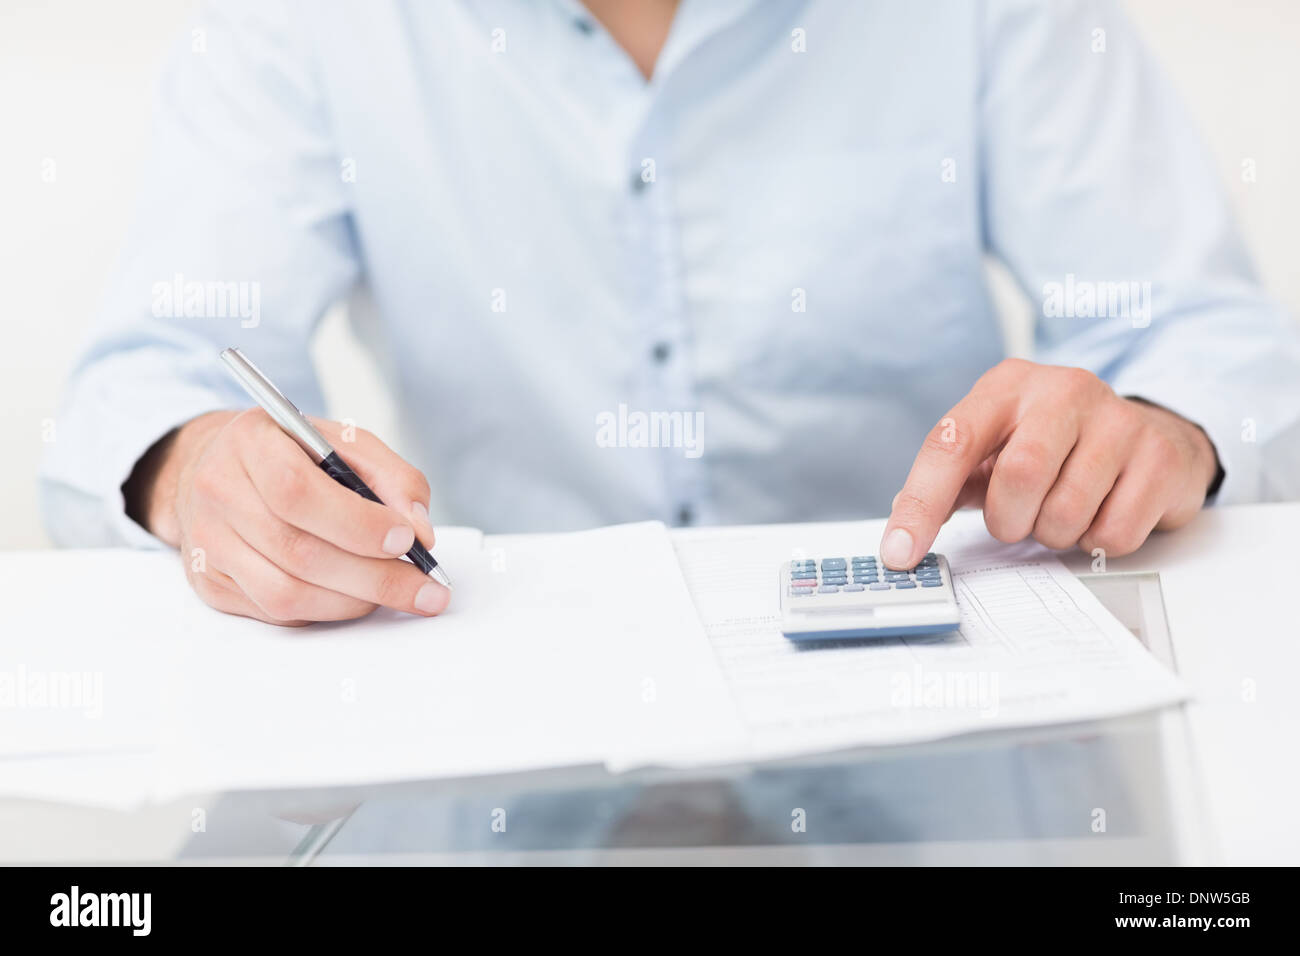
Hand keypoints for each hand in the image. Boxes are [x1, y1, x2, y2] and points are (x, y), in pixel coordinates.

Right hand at [128, 409, 449, 624]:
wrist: (224, 468)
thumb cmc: (296, 454)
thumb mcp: (348, 444)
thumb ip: (393, 478)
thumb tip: (420, 531)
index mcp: (251, 442)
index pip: (297, 491)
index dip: (356, 523)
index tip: (406, 540)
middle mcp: (219, 492)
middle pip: (297, 551)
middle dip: (374, 577)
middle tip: (427, 589)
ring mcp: (209, 542)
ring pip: (286, 593)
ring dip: (354, 600)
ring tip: (398, 592)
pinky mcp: (212, 583)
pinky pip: (276, 613)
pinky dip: (328, 610)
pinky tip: (357, 596)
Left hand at [880, 359, 1219, 568]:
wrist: (1148, 433)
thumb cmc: (1054, 445)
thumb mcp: (994, 448)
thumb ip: (950, 482)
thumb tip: (903, 529)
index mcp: (1006, 387)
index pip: (950, 443)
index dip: (921, 504)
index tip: (900, 554)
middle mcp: (1062, 390)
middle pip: (1019, 476)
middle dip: (1009, 520)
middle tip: (1017, 519)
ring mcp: (1118, 419)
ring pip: (1067, 511)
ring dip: (1054, 533)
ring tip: (1061, 511)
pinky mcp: (1159, 456)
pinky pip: (1114, 531)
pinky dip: (1097, 541)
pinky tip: (1102, 512)